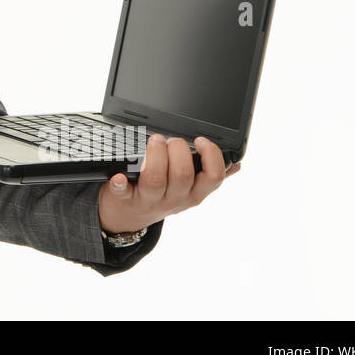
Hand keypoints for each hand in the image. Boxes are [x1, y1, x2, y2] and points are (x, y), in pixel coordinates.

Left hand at [97, 134, 241, 234]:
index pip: (213, 177)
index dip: (210, 156)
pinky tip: (118, 176)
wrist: (130, 215)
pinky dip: (119, 184)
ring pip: (156, 180)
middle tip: (169, 139)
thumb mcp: (190, 188)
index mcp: (194, 192)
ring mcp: (150, 200)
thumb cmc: (162, 192)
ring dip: (155, 157)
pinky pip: (122, 193)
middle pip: (182, 175)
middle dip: (177, 150)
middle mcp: (175, 198)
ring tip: (154, 141)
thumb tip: (235, 163)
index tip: (200, 140)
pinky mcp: (126, 199)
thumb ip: (210, 174)